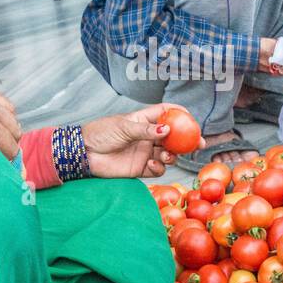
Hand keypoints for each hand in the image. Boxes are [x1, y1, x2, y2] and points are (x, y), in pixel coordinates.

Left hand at [81, 103, 204, 178]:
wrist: (84, 153)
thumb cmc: (100, 133)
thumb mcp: (124, 127)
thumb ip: (146, 130)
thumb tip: (167, 130)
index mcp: (144, 120)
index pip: (167, 113)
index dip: (181, 114)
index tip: (192, 120)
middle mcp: (147, 136)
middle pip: (173, 136)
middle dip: (187, 140)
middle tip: (199, 144)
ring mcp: (145, 152)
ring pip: (168, 154)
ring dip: (172, 155)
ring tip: (167, 157)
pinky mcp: (140, 168)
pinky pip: (157, 169)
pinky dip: (159, 168)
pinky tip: (152, 166)